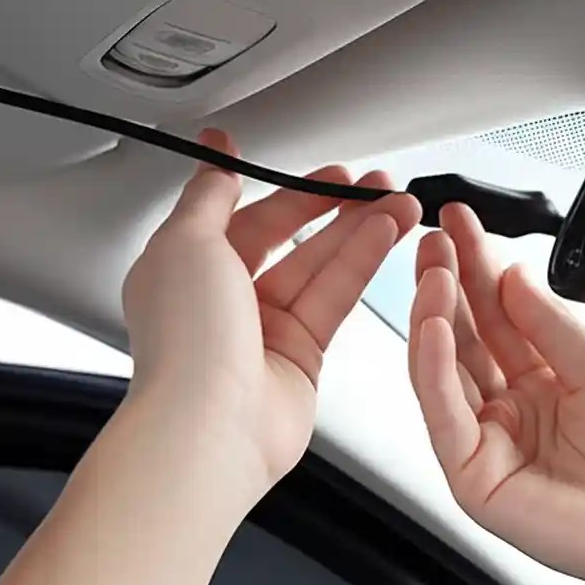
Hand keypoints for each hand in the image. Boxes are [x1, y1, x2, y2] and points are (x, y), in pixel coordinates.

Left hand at [122, 129, 420, 494]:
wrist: (210, 427)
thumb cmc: (185, 344)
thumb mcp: (186, 242)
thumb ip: (207, 195)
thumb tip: (215, 157)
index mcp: (186, 268)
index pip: (243, 215)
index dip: (282, 187)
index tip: (316, 167)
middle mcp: (225, 299)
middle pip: (289, 238)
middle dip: (331, 206)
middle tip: (371, 183)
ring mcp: (265, 329)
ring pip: (321, 265)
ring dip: (360, 230)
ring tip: (398, 201)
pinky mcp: (302, 355)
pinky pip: (337, 297)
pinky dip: (362, 263)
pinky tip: (386, 234)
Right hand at [408, 204, 584, 584]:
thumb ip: (550, 322)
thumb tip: (513, 273)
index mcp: (546, 386)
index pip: (499, 318)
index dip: (479, 270)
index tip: (464, 225)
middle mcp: (514, 415)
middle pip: (466, 339)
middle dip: (447, 284)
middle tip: (435, 235)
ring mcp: (492, 446)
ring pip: (444, 373)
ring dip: (434, 315)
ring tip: (432, 267)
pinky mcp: (476, 479)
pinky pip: (444, 415)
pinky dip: (433, 368)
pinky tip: (432, 323)